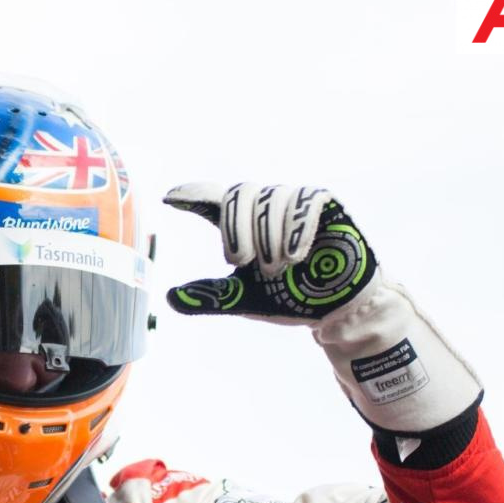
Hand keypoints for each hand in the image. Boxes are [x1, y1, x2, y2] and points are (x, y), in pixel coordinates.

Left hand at [163, 182, 378, 323]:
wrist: (334, 308)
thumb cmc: (291, 297)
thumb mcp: (245, 299)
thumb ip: (211, 297)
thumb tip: (169, 298)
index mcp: (244, 226)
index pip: (214, 200)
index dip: (192, 194)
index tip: (168, 199)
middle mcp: (266, 208)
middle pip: (239, 193)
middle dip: (237, 229)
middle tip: (243, 262)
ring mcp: (295, 202)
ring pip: (271, 198)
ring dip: (270, 237)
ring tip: (279, 268)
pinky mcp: (324, 203)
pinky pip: (305, 199)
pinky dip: (297, 228)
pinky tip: (296, 255)